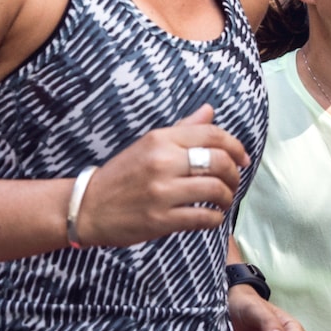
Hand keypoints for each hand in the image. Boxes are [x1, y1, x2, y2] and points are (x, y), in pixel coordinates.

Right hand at [72, 105, 246, 247]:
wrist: (87, 207)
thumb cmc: (121, 176)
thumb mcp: (148, 145)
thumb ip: (182, 129)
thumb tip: (210, 111)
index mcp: (160, 139)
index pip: (212, 134)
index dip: (236, 147)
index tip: (242, 159)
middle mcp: (162, 161)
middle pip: (219, 161)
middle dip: (235, 174)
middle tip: (234, 183)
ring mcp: (161, 191)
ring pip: (215, 190)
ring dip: (227, 197)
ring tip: (223, 202)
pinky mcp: (161, 219)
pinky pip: (203, 217)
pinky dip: (215, 218)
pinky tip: (211, 217)